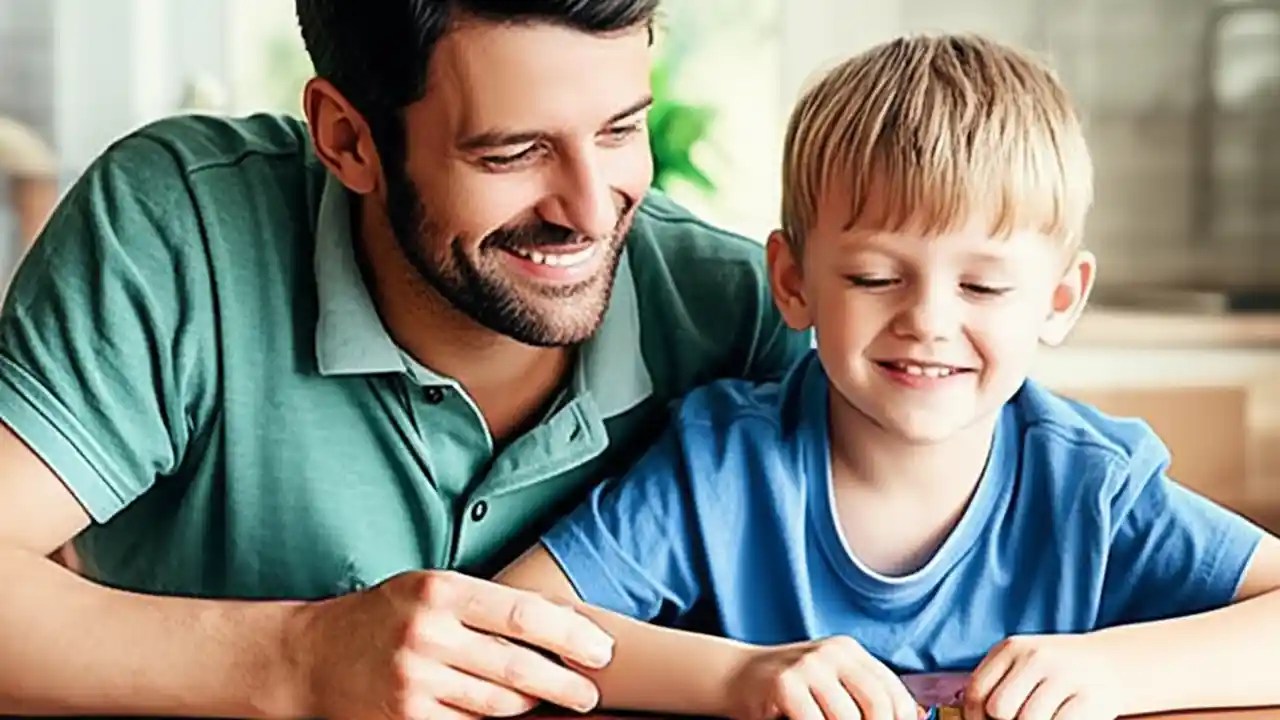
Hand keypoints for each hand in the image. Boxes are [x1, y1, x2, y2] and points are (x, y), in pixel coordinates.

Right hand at [290, 570, 614, 719]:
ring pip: (499, 704)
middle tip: (590, 692)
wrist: (309, 657)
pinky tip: (505, 714)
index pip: (525, 614)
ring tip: (548, 699)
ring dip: (531, 705)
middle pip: (519, 666)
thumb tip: (559, 623)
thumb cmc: (382, 616)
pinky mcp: (406, 719)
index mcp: (440, 591)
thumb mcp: (428, 590)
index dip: (572, 636)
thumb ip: (484, 604)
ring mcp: (415, 681)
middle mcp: (428, 634)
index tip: (601, 649)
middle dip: (566, 683)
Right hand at [728, 635, 924, 719]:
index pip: (893, 691)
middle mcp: (832, 653)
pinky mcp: (784, 683)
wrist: (734, 676)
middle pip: (878, 703)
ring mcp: (808, 665)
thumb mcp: (829, 684)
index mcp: (849, 651)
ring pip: (848, 718)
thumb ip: (862, 696)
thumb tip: (913, 717)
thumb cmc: (786, 689)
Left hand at [963, 634, 1121, 719]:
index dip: (975, 717)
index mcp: (1012, 648)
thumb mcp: (1024, 665)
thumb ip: (999, 685)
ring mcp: (1064, 676)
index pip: (977, 690)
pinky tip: (1062, 719)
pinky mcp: (1090, 698)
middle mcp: (1036, 657)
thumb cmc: (1058, 672)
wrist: (1114, 662)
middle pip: (999, 709)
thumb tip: (973, 717)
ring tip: (1047, 717)